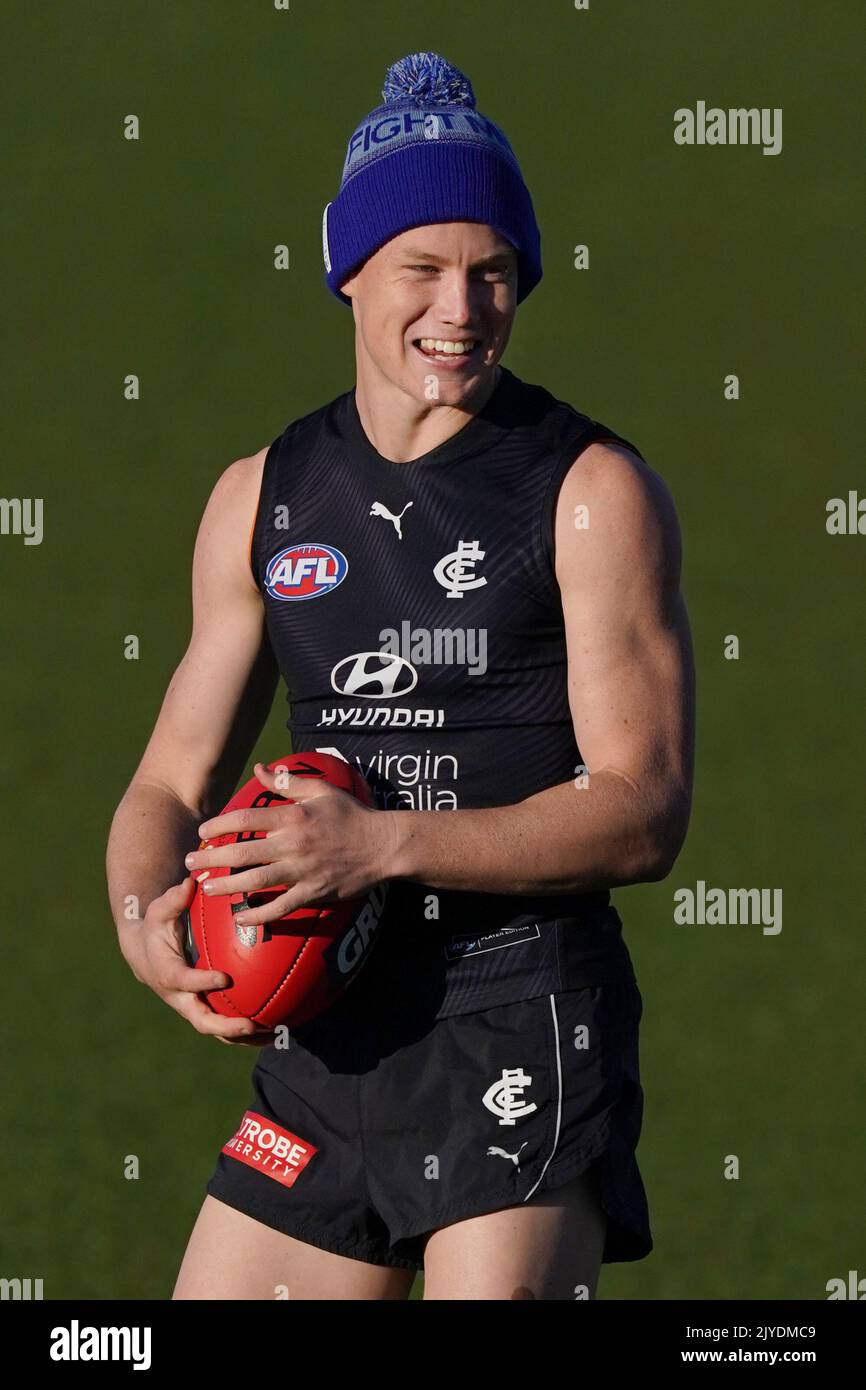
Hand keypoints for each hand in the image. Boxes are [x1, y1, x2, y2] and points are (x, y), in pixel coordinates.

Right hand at [118, 877, 274, 1045]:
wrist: (144, 953)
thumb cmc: (156, 928)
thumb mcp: (159, 911)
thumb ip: (174, 899)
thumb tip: (190, 883)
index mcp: (168, 974)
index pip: (184, 981)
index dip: (202, 982)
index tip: (224, 978)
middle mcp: (180, 997)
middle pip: (201, 1019)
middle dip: (225, 1026)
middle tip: (250, 1024)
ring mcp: (192, 1006)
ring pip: (216, 1029)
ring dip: (242, 1036)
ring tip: (273, 1033)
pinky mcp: (202, 1009)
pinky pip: (224, 1025)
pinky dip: (247, 1031)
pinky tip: (274, 1027)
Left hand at [183, 761, 394, 927]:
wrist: (383, 846)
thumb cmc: (351, 815)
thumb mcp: (320, 790)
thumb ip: (286, 782)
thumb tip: (259, 769)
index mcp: (294, 817)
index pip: (247, 819)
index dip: (220, 826)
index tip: (203, 833)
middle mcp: (294, 844)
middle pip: (243, 852)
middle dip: (212, 858)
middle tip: (189, 863)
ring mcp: (303, 871)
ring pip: (257, 881)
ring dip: (228, 886)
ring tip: (207, 888)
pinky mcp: (313, 893)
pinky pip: (281, 907)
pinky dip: (259, 915)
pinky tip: (241, 917)